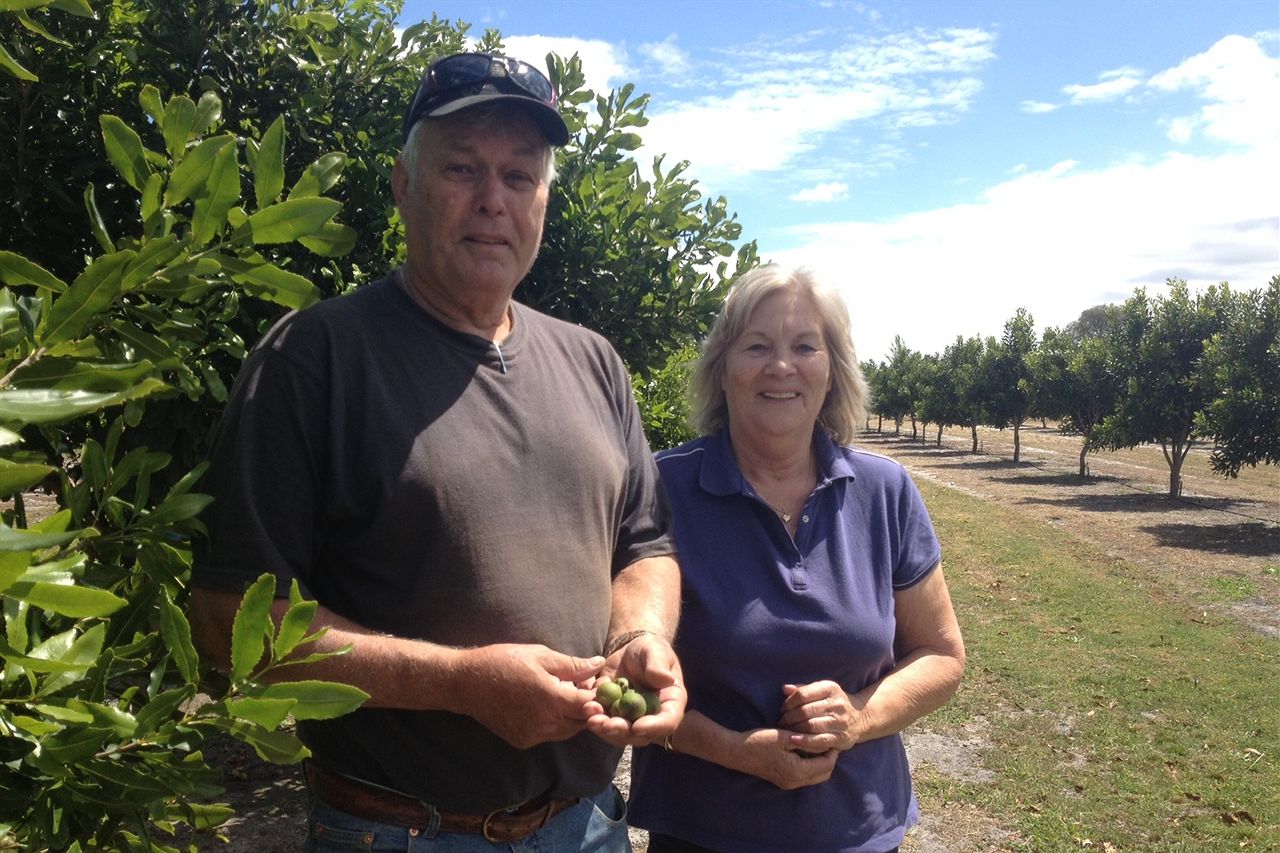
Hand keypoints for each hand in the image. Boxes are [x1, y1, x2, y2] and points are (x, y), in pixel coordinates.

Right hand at [449, 644, 604, 748]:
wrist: (466, 683)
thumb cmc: (503, 662)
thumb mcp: (540, 655)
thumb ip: (572, 665)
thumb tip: (599, 664)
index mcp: (551, 700)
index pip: (590, 706)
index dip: (597, 695)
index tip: (597, 683)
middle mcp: (545, 724)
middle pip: (581, 722)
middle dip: (586, 706)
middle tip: (581, 686)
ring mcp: (533, 736)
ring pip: (567, 731)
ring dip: (571, 716)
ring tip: (562, 692)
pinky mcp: (523, 742)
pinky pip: (549, 735)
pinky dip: (554, 722)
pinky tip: (544, 704)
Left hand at [585, 633, 685, 746]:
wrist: (629, 651)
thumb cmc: (650, 649)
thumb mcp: (656, 651)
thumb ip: (659, 665)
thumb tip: (666, 679)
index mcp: (670, 703)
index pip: (668, 721)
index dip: (654, 727)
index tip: (637, 727)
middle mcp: (652, 716)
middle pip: (640, 734)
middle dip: (621, 731)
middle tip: (605, 725)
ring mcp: (631, 718)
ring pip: (618, 732)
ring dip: (604, 727)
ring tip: (591, 716)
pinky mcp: (612, 714)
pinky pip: (602, 721)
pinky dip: (592, 716)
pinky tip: (584, 706)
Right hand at [739, 728, 838, 789]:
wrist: (737, 752)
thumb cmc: (760, 741)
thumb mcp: (784, 737)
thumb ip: (806, 740)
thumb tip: (824, 741)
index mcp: (797, 771)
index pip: (826, 765)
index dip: (833, 752)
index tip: (833, 738)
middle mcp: (795, 781)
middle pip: (824, 775)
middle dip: (830, 760)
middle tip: (828, 743)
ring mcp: (788, 783)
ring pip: (815, 777)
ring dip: (820, 764)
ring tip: (818, 746)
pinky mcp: (783, 781)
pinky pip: (805, 777)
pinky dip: (811, 766)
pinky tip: (805, 751)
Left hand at [776, 681, 860, 752]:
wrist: (861, 718)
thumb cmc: (833, 703)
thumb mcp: (822, 692)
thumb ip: (803, 690)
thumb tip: (784, 688)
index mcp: (830, 688)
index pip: (802, 694)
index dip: (788, 703)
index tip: (782, 709)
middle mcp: (836, 704)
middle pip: (805, 711)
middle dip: (789, 717)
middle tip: (781, 723)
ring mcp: (840, 721)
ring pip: (811, 726)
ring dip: (794, 729)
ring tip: (786, 731)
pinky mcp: (841, 738)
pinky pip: (819, 740)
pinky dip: (805, 741)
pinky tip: (794, 740)